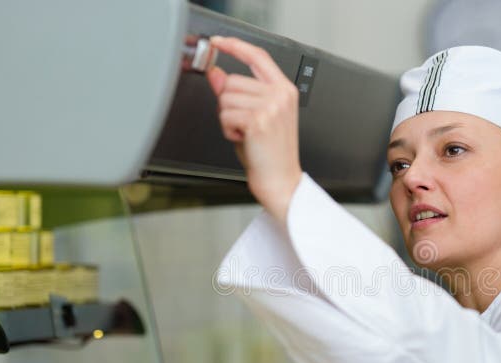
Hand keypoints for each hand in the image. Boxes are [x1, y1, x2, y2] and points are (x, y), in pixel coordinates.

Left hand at [207, 37, 302, 222]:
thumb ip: (235, 93)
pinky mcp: (258, 121)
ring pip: (225, 98)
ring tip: (245, 134)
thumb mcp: (253, 117)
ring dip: (227, 119)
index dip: (236, 46)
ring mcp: (271, 107)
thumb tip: (216, 73)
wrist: (281, 182)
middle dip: (227, 103)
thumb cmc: (270, 154)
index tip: (219, 42)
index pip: (258, 56)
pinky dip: (228, 130)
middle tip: (242, 124)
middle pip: (232, 80)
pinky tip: (244, 140)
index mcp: (284, 90)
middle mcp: (280, 95)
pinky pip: (225, 115)